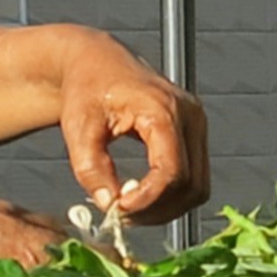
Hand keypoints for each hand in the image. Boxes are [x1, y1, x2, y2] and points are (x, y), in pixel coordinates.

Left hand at [38, 28, 209, 223]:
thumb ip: (91, 168)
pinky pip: (194, 177)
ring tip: (130, 206)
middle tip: (121, 214)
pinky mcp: (194, 133)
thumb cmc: (86, 88)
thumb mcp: (78, 128)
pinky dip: (172, 196)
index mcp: (163, 109)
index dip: (148, 200)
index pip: (172, 172)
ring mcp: (197, 123)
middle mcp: (190, 115)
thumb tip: (109, 205)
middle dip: (157, 209)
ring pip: (198, 187)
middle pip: (190, 185)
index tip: (118, 210)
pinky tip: (142, 194)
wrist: (97, 61)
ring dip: (167, 207)